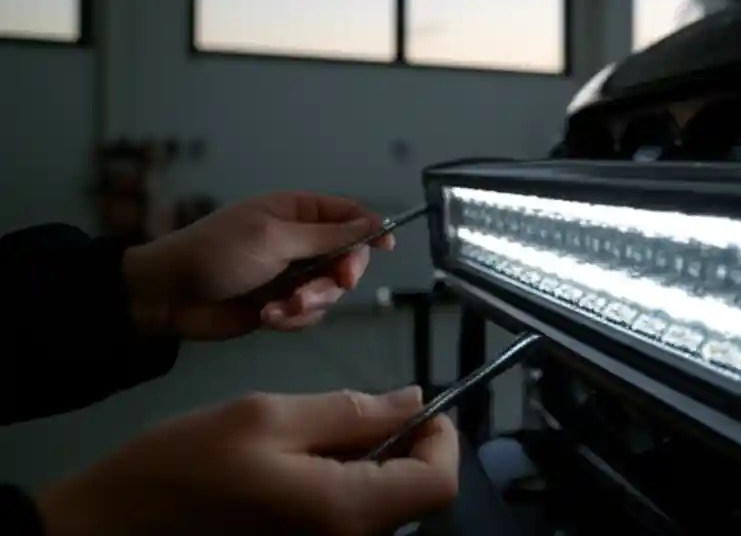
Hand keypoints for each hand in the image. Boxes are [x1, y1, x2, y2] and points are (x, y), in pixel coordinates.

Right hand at [37, 387, 458, 535]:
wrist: (113, 526)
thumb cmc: (184, 465)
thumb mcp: (268, 416)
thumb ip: (350, 411)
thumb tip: (413, 402)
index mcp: (345, 511)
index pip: (439, 484)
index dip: (441, 438)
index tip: (415, 406)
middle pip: (416, 497)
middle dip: (405, 448)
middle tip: (362, 412)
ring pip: (385, 507)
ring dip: (374, 466)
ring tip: (321, 436)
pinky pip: (350, 519)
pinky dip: (346, 486)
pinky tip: (304, 464)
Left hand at [123, 192, 393, 339]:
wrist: (168, 298)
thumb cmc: (216, 254)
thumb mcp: (274, 238)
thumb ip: (328, 235)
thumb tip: (372, 224)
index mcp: (297, 212)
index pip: (350, 216)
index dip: (371, 230)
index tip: (385, 247)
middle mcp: (300, 241)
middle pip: (348, 257)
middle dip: (338, 276)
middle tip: (333, 284)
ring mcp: (290, 274)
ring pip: (329, 291)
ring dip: (308, 303)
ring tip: (279, 307)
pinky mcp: (281, 305)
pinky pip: (308, 314)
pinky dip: (291, 319)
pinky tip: (265, 317)